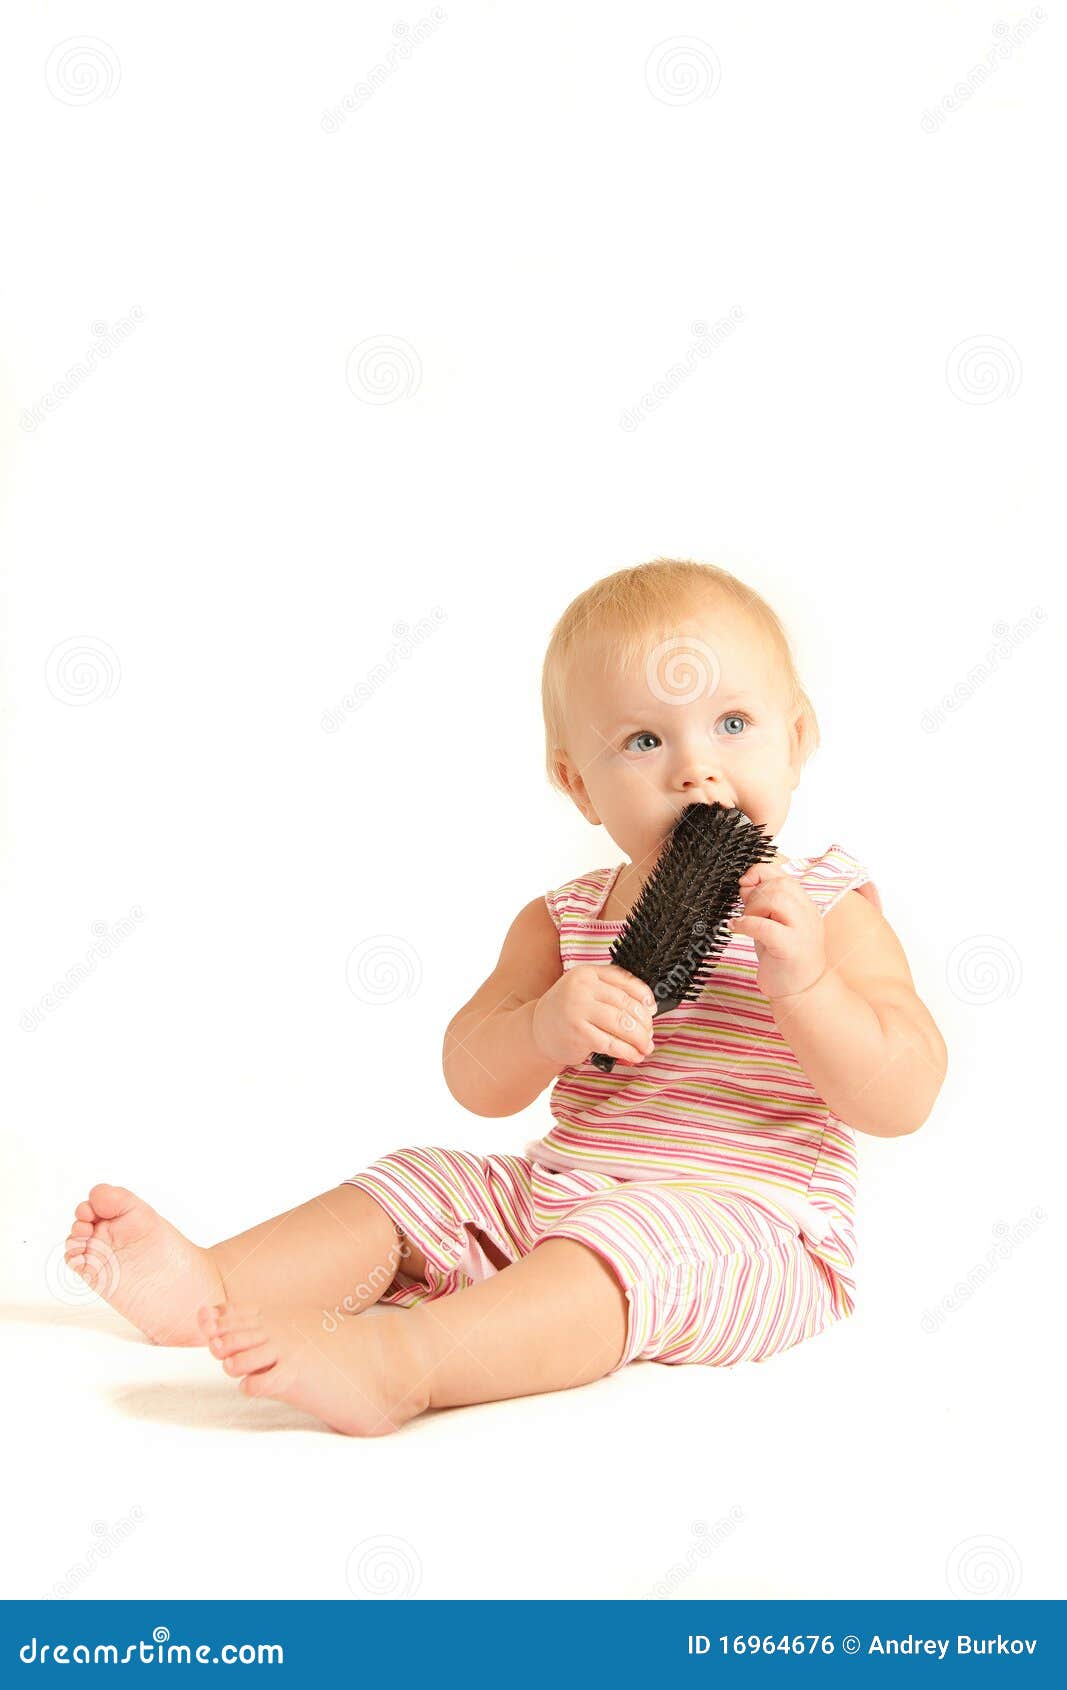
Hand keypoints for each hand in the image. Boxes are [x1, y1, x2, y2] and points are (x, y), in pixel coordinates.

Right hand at [531, 965, 655, 1068]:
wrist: (537, 1030)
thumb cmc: (567, 1012)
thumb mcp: (584, 992)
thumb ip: (609, 992)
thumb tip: (647, 1007)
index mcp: (587, 973)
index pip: (625, 980)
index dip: (644, 996)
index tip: (652, 1009)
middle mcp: (581, 988)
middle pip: (627, 1003)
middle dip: (645, 1023)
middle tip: (649, 1034)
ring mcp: (578, 1009)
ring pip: (622, 1023)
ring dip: (640, 1038)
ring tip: (646, 1047)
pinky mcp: (578, 1033)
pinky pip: (612, 1043)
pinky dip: (627, 1051)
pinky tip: (634, 1055)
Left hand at [727, 862, 826, 1001]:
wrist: (803, 991)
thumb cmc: (785, 957)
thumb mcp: (773, 923)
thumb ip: (763, 902)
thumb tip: (745, 884)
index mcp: (804, 904)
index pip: (783, 874)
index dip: (759, 873)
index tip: (745, 886)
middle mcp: (807, 913)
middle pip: (780, 884)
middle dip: (755, 893)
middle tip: (747, 912)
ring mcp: (802, 930)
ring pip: (776, 899)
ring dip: (753, 908)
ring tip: (746, 922)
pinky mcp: (791, 947)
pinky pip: (765, 926)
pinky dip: (746, 924)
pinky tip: (736, 928)